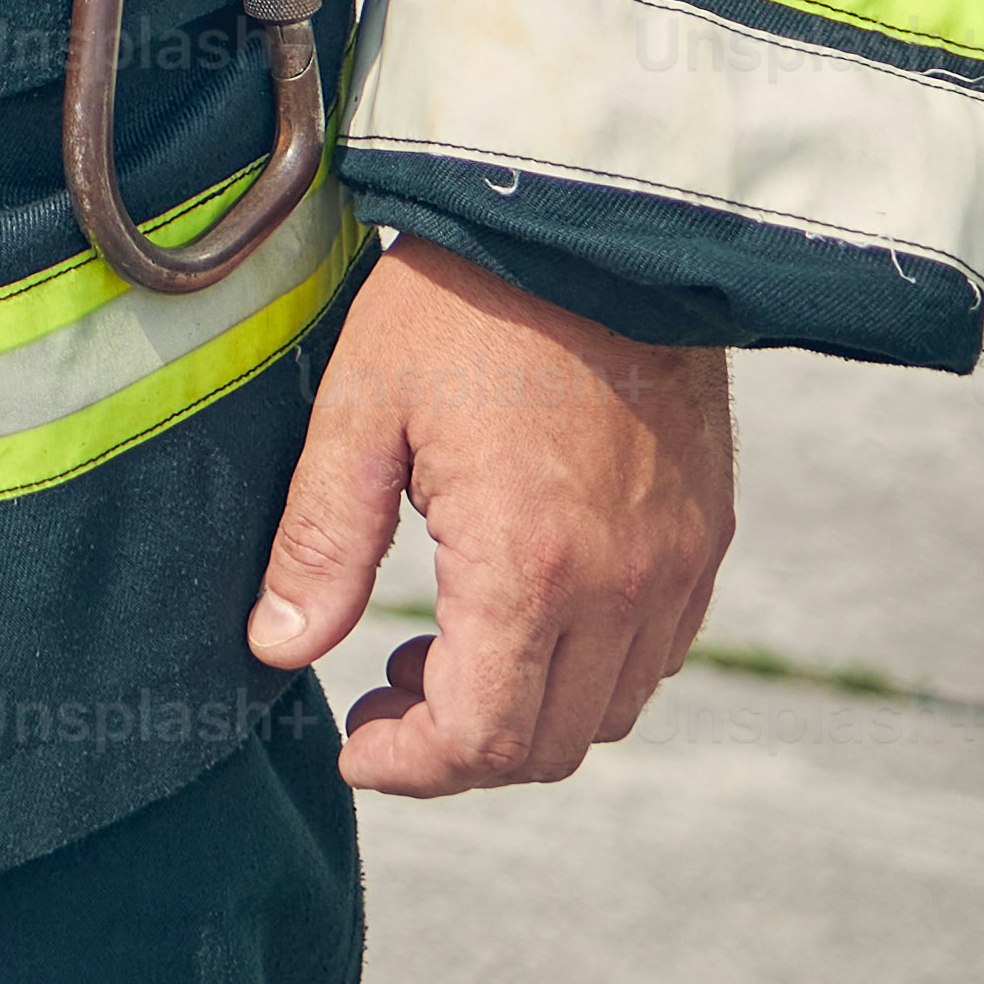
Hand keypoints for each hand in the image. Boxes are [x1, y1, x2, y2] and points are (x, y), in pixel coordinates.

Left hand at [249, 231, 736, 793]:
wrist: (589, 218)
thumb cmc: (463, 301)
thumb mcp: (361, 410)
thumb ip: (321, 544)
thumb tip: (278, 651)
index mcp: (528, 564)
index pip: (481, 736)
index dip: (409, 764)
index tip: (355, 742)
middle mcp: (622, 584)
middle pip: (550, 746)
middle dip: (457, 749)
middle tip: (383, 697)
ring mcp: (677, 563)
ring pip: (609, 709)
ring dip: (525, 711)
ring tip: (440, 648)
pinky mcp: (705, 533)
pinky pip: (656, 651)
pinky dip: (587, 666)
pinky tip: (521, 606)